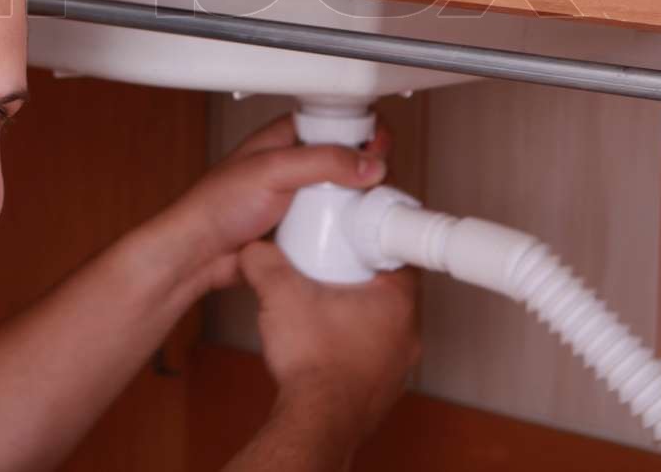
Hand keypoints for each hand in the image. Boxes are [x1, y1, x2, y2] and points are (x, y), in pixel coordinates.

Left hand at [156, 113, 390, 293]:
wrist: (200, 253)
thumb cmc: (217, 205)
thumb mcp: (273, 172)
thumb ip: (321, 162)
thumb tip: (368, 163)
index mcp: (286, 136)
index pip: (338, 120)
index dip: (364, 131)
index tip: (380, 151)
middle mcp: (296, 162)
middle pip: (349, 157)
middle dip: (368, 169)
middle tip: (378, 185)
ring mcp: (300, 194)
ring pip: (346, 191)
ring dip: (361, 200)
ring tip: (372, 209)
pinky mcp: (302, 224)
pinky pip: (337, 221)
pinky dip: (349, 226)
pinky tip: (355, 234)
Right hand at [242, 240, 419, 443]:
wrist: (316, 422)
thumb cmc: (314, 362)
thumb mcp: (280, 294)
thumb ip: (264, 262)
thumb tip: (253, 251)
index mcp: (397, 303)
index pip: (400, 256)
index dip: (372, 242)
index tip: (351, 237)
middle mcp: (407, 336)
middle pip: (390, 292)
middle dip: (358, 278)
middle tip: (329, 267)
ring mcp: (397, 367)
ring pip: (382, 326)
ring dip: (356, 314)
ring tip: (321, 305)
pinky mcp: (381, 390)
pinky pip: (371, 355)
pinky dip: (350, 345)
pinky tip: (322, 344)